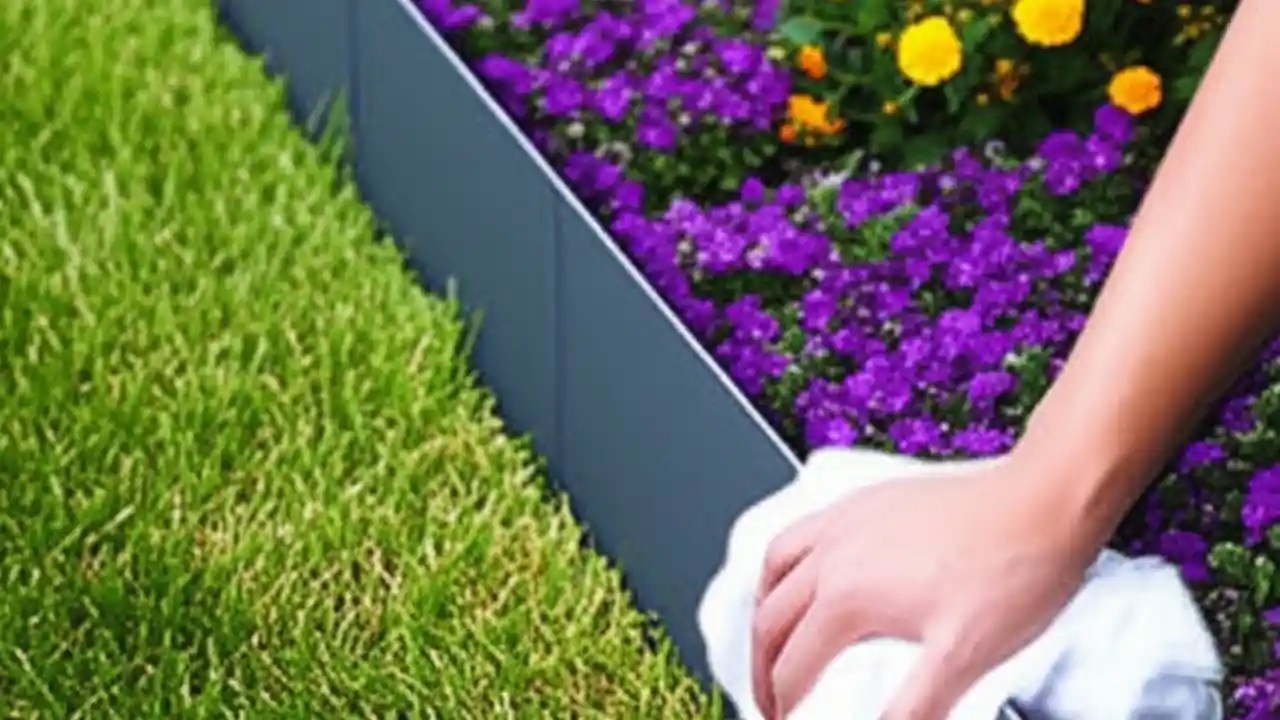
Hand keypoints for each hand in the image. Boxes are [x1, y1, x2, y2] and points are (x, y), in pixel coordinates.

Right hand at [751, 452, 1104, 719]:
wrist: (1044, 501)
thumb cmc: (1013, 571)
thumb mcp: (962, 658)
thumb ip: (912, 708)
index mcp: (847, 595)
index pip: (793, 666)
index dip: (783, 706)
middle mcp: (833, 553)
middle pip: (771, 620)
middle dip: (763, 669)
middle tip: (771, 701)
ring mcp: (847, 520)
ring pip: (775, 568)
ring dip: (765, 611)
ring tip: (770, 638)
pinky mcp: (866, 502)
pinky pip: (802, 531)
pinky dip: (786, 563)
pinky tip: (808, 572)